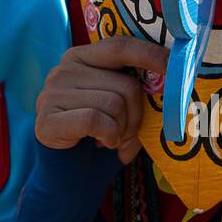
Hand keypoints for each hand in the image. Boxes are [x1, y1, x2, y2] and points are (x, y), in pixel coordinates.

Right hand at [36, 37, 165, 163]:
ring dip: (120, 131)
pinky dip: (107, 137)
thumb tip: (170, 82)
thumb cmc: (97, 135)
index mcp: (83, 57)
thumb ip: (134, 91)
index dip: (150, 55)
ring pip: (114, 105)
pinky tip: (99, 143)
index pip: (121, 47)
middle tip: (125, 133)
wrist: (66, 174)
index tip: (174, 68)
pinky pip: (97, 121)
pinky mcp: (47, 117)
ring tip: (107, 139)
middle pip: (127, 85)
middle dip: (136, 116)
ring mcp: (52, 91)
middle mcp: (65, 68)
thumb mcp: (118, 107)